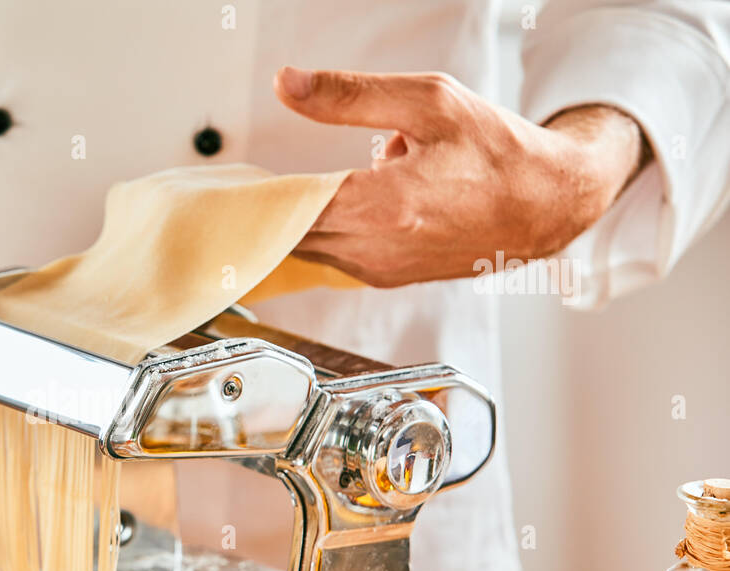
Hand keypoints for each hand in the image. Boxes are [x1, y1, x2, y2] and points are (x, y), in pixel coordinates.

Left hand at [274, 67, 650, 286]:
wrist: (545, 205)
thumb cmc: (497, 152)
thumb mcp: (429, 101)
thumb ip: (349, 95)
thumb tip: (287, 84)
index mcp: (383, 206)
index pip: (289, 209)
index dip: (256, 194)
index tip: (232, 180)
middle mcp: (376, 248)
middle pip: (290, 231)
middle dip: (273, 204)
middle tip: (251, 178)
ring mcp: (378, 269)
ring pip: (310, 243)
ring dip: (306, 213)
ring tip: (322, 179)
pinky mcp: (383, 278)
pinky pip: (333, 252)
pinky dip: (330, 225)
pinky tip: (357, 196)